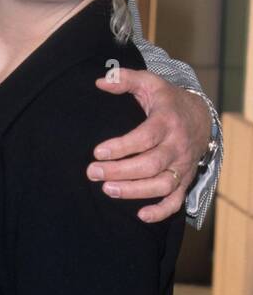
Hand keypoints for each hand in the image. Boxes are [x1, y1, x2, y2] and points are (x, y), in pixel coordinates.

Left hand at [87, 71, 210, 221]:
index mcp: (167, 122)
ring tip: (108, 190)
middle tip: (92, 172)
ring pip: (162, 184)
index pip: (145, 137)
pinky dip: (161, 211)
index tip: (98, 152)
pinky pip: (176, 200)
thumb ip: (125, 79)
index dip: (122, 146)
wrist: (201, 116)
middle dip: (120, 171)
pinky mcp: (185, 180)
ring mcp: (182, 165)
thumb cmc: (167, 100)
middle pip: (151, 164)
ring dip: (135, 191)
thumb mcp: (150, 83)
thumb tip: (100, 81)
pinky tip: (141, 215)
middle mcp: (177, 146)